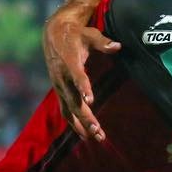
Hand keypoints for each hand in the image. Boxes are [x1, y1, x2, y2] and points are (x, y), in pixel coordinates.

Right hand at [43, 11, 119, 140]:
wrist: (53, 34)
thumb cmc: (76, 34)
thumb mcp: (90, 34)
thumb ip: (103, 42)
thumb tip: (117, 46)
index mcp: (69, 62)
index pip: (77, 77)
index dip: (83, 88)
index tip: (91, 100)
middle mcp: (62, 77)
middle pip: (73, 101)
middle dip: (85, 117)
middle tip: (98, 131)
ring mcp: (59, 86)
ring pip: (69, 110)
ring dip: (81, 125)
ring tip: (96, 138)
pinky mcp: (59, 90)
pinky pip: (65, 110)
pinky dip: (74, 123)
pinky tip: (85, 136)